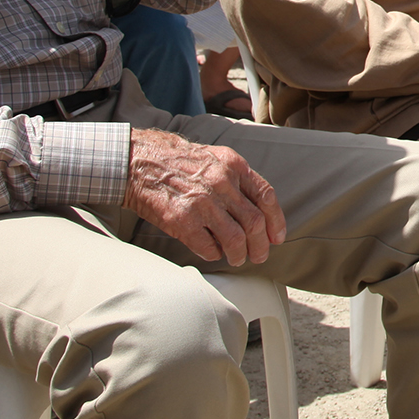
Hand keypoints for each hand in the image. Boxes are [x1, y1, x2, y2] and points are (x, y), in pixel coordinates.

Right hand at [123, 128, 285, 265]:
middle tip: (259, 255)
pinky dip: (215, 254)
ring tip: (237, 258)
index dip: (276, 221)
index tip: (277, 237)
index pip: (266, 196)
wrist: (141, 163)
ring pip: (236, 239)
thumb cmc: (180, 163)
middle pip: (254, 223)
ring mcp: (202, 203)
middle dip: (260, 245)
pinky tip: (213, 252)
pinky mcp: (183, 220)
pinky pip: (209, 247)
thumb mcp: (216, 159)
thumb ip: (239, 180)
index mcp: (234, 166)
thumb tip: (260, 211)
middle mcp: (221, 183)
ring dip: (240, 254)